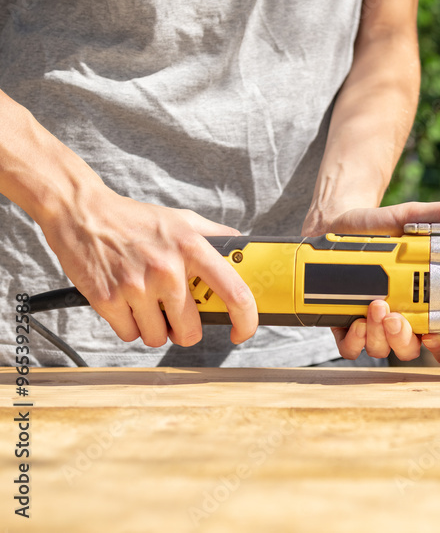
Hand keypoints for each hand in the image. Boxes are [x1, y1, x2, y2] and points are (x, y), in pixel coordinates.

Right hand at [39, 188, 258, 346]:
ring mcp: (136, 286)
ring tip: (146, 304)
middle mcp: (167, 269)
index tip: (241, 332)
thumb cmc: (136, 219)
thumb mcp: (183, 219)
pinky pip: (129, 334)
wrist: (82, 212)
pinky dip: (129, 326)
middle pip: (190, 330)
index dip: (246, 321)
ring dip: (154, 329)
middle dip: (184, 330)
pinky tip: (126, 304)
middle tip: (175, 316)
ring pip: (157, 337)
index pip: (235, 293)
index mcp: (192, 248)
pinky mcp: (107, 299)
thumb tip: (242, 251)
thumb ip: (216, 235)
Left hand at [303, 200, 439, 364]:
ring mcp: (373, 325)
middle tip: (396, 317)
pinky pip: (353, 348)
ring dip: (379, 335)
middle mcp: (401, 317)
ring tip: (374, 306)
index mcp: (422, 301)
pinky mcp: (346, 326)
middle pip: (411, 349)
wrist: (335, 223)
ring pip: (382, 350)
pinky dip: (356, 340)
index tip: (435, 332)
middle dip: (404, 339)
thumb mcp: (411, 217)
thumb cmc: (377, 227)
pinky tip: (356, 319)